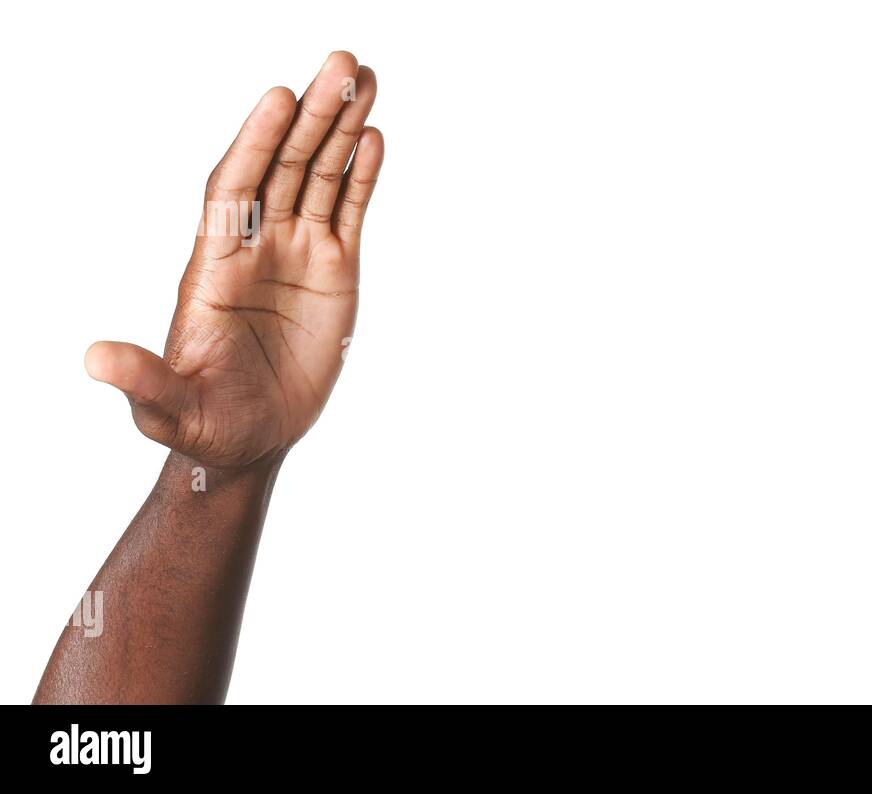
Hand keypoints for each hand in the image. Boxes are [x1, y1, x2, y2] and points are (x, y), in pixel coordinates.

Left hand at [86, 52, 382, 467]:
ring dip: (341, 129)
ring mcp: (297, 255)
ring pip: (321, 178)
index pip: (234, 190)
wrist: (247, 440)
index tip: (279, 99)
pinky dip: (364, 176)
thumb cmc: (202, 424)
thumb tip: (93, 359)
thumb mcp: (168, 409)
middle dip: (311, 116)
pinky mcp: (335, 273)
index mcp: (213, 267)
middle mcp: (255, 248)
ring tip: (363, 78)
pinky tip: (374, 136)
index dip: (255, 144)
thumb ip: (141, 380)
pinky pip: (350, 213)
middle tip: (338, 63)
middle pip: (284, 168)